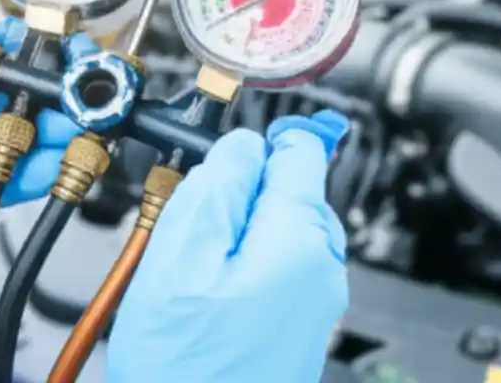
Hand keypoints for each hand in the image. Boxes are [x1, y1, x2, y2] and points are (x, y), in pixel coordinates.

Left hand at [0, 0, 76, 348]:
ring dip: (60, 127)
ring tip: (83, 126)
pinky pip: (13, 178)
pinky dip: (44, 171)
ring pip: (25, 131)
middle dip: (57, 86)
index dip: (26, 42)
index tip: (55, 42)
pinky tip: (58, 163)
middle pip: (18, 87)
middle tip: (84, 87)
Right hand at [108, 111, 349, 382]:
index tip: (225, 155)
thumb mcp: (179, 259)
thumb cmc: (184, 372)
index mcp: (301, 239)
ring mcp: (316, 302)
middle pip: (288, 190)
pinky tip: (203, 303)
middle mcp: (322, 268)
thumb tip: (242, 145)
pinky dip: (239, 272)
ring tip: (188, 276)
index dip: (257, 142)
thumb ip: (216, 186)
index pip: (301, 150)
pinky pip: (274, 272)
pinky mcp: (300, 328)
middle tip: (186, 229)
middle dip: (238, 196)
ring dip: (234, 236)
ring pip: (277, 231)